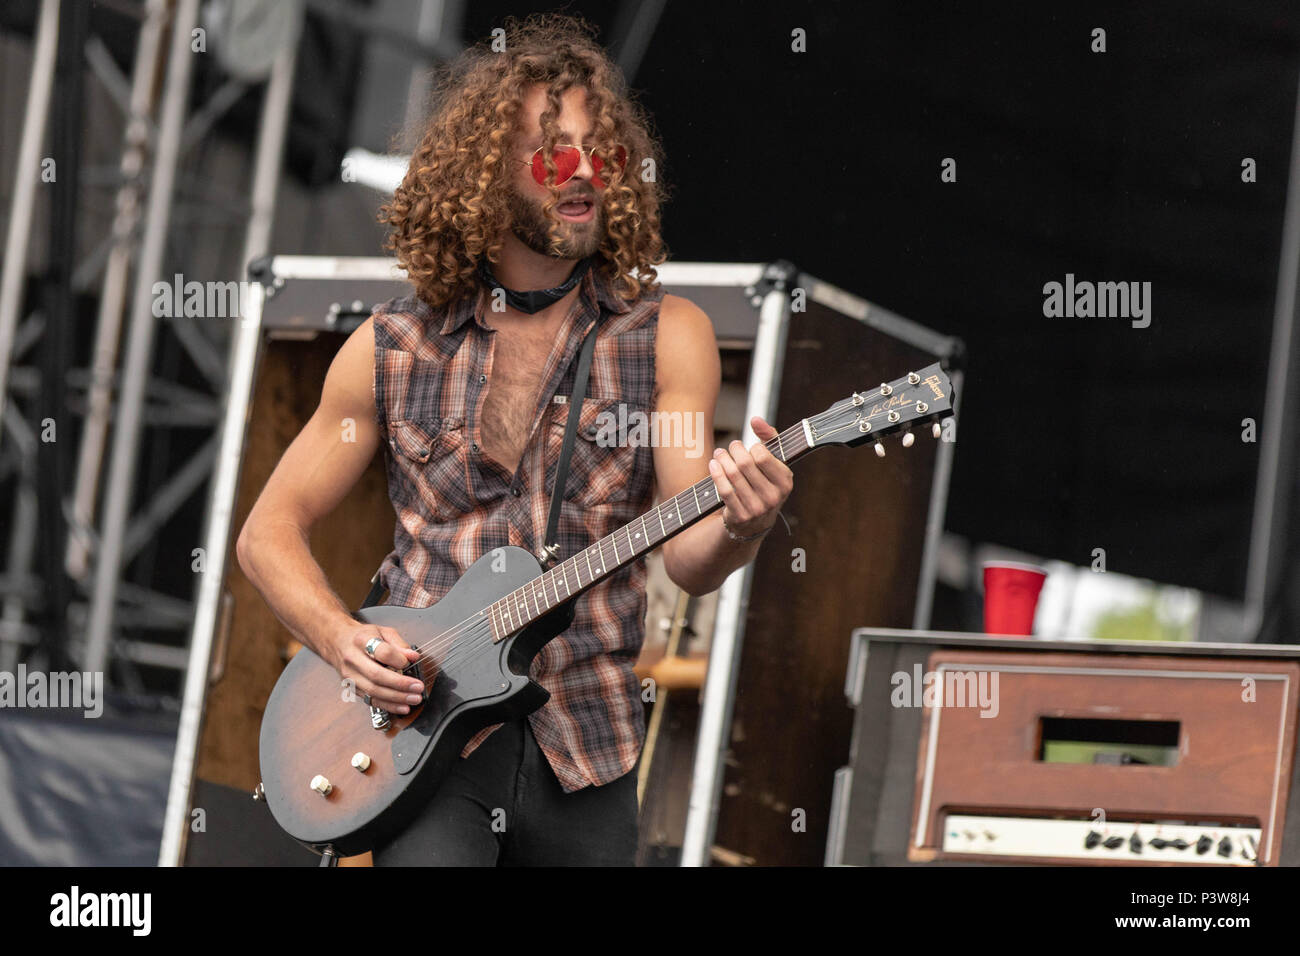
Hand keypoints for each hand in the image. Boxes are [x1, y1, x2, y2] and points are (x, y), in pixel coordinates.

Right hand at [326, 621, 424, 713]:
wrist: (338, 642)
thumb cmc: (363, 637)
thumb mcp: (383, 632)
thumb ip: (399, 644)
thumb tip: (413, 656)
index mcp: (362, 640)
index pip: (381, 652)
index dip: (397, 659)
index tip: (409, 662)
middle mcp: (353, 659)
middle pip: (376, 675)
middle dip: (400, 684)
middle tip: (418, 687)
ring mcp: (350, 676)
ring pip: (373, 691)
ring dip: (396, 698)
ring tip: (414, 698)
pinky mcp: (352, 688)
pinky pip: (371, 700)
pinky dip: (388, 705)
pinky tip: (402, 707)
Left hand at [706, 416, 793, 539]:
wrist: (756, 522)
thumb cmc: (765, 482)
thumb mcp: (774, 462)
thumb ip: (769, 437)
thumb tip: (755, 419)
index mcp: (786, 482)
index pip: (763, 456)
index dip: (753, 448)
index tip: (750, 448)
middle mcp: (774, 497)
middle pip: (745, 463)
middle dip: (735, 450)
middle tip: (731, 446)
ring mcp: (757, 508)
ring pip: (733, 475)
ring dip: (722, 459)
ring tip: (719, 453)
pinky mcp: (740, 515)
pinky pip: (724, 489)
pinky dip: (716, 474)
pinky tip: (713, 464)